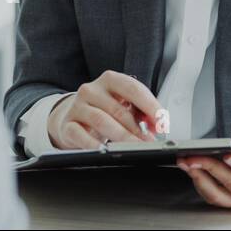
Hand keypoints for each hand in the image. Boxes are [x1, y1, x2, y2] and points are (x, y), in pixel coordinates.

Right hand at [47, 70, 163, 149]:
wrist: (72, 117)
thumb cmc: (103, 110)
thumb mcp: (122, 105)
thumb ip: (141, 111)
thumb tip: (157, 123)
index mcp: (109, 80)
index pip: (133, 88)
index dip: (150, 105)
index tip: (162, 121)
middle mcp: (91, 90)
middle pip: (118, 108)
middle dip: (138, 127)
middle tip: (150, 141)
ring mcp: (77, 107)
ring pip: (101, 121)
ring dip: (122, 136)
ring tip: (135, 147)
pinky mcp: (67, 125)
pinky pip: (80, 135)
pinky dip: (94, 144)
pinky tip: (105, 150)